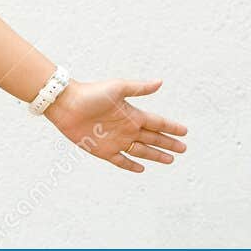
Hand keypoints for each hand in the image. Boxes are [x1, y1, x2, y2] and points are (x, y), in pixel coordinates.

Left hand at [43, 78, 188, 172]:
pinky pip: (121, 160)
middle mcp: (127, 128)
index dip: (171, 127)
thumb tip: (161, 82)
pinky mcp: (104, 150)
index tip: (185, 131)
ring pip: (141, 151)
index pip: (157, 122)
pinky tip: (142, 169)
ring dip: (156, 156)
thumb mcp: (117, 88)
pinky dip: (131, 165)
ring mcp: (116, 140)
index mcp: (132, 114)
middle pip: (153, 138)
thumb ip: (139, 88)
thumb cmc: (90, 93)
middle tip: (183, 149)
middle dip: (168, 143)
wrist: (65, 104)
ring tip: (170, 160)